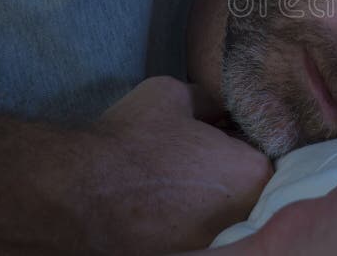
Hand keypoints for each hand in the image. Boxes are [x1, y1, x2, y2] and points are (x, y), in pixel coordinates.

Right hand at [95, 76, 273, 252]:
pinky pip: (200, 236)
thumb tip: (217, 104)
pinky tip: (162, 212)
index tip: (211, 143)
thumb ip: (207, 99)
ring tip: (175, 191)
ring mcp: (218, 243)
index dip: (235, 145)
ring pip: (225, 216)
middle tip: (192, 168)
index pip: (259, 154)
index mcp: (253, 172)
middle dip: (226, 177)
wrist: (76, 193)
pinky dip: (186, 225)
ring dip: (208, 204)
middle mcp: (246, 214)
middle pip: (247, 189)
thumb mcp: (173, 95)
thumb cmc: (129, 141)